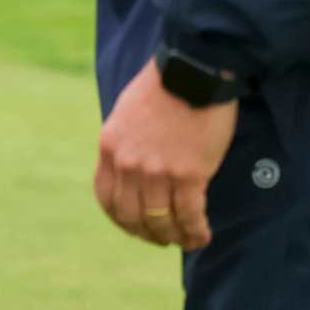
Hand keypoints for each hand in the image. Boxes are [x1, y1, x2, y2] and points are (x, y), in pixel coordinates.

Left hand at [93, 60, 235, 250]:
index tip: (135, 226)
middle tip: (162, 238)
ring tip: (187, 240)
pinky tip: (202, 236)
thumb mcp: (126, 114)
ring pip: (161, 221)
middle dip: (148, 233)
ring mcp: (157, 171)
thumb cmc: (164, 86)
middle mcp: (129, 164)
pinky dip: (195, 231)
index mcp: (110, 147)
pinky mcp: (188, 174)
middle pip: (132, 216)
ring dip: (175, 237)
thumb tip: (132, 170)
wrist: (193, 69)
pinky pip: (189, 215)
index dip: (122, 220)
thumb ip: (126, 144)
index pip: (107, 198)